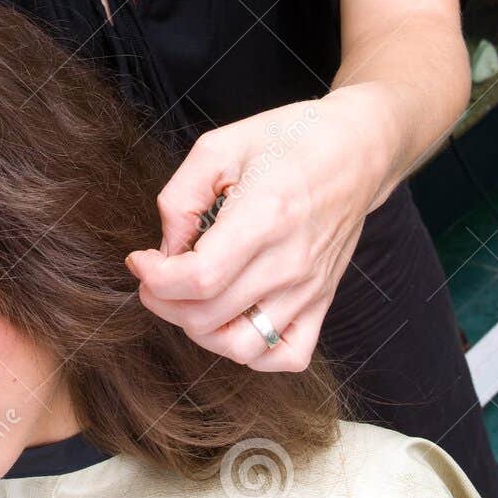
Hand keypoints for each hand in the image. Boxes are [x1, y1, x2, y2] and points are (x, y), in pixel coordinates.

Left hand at [124, 91, 389, 371]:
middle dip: (163, 302)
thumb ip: (180, 197)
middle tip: (157, 275)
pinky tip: (234, 319)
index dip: (155, 278)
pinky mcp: (322, 301)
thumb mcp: (220, 146)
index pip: (199, 279)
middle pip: (208, 317)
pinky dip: (252, 351)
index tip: (141, 260)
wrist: (356, 150)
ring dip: (200, 330)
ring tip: (191, 299)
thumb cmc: (288, 141)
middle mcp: (289, 262)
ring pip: (240, 346)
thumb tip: (166, 249)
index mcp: (264, 217)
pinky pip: (286, 356)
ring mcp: (310, 288)